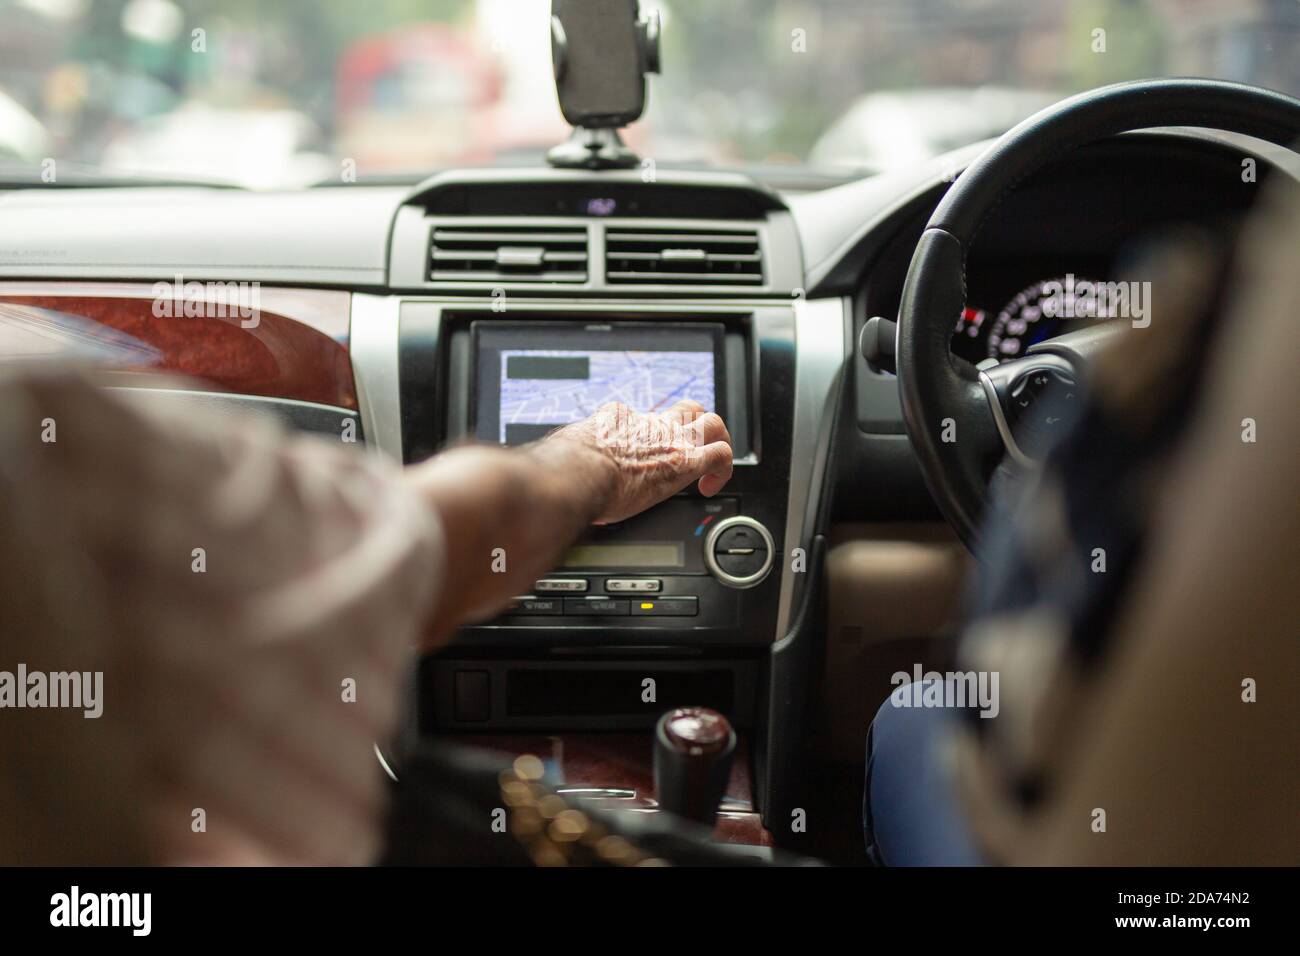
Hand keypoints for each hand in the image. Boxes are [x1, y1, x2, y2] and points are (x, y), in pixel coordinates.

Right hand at [547, 399, 733, 523]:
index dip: (641, 437)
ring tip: (709, 467)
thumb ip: (568, 455)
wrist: (575, 475)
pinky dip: (723, 470)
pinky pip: (721, 455)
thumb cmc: (564, 470)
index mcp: (615, 420)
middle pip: (683, 409)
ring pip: (710, 422)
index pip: (636, 418)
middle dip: (690, 425)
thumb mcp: (563, 453)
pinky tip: (709, 487)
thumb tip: (555, 467)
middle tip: (686, 449)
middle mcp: (646, 424)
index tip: (636, 459)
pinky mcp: (685, 461)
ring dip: (715, 441)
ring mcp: (670, 439)